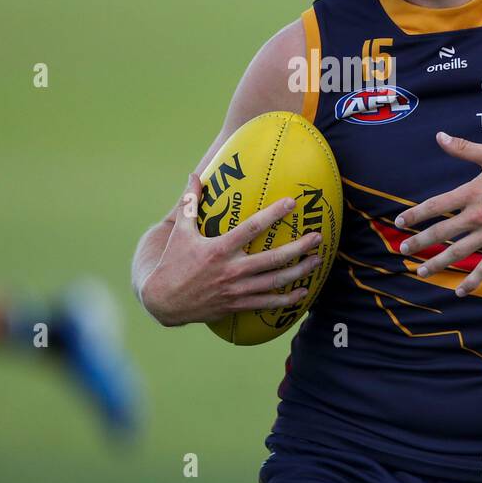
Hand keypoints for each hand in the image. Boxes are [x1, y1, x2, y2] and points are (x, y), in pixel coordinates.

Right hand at [139, 172, 323, 325]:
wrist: (163, 302)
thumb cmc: (172, 263)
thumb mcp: (180, 232)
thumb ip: (190, 204)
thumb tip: (194, 176)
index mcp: (219, 249)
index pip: (252, 228)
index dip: (274, 214)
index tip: (292, 203)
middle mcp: (231, 270)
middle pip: (273, 258)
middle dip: (299, 247)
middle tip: (317, 237)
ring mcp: (236, 290)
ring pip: (275, 281)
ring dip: (299, 271)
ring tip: (317, 260)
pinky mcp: (237, 305)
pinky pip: (267, 303)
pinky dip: (286, 299)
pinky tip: (303, 292)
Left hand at [393, 132, 481, 296]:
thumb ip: (463, 148)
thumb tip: (439, 136)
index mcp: (472, 192)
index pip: (435, 205)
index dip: (415, 215)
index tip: (400, 222)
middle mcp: (478, 215)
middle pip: (441, 232)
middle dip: (419, 242)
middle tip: (403, 250)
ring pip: (458, 253)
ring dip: (437, 263)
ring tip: (421, 271)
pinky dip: (472, 281)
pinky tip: (459, 291)